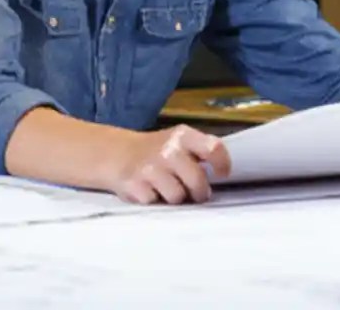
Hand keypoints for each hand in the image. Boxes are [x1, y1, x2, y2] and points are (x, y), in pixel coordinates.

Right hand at [110, 124, 231, 204]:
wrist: (117, 154)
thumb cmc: (156, 152)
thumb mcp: (179, 142)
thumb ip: (201, 152)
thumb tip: (222, 172)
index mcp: (183, 136)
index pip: (214, 148)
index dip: (222, 164)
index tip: (220, 174)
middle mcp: (168, 150)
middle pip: (198, 182)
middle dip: (198, 192)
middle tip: (193, 191)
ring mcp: (151, 168)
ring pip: (178, 197)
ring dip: (174, 197)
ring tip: (165, 187)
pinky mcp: (135, 186)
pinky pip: (157, 203)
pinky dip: (154, 200)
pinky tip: (149, 189)